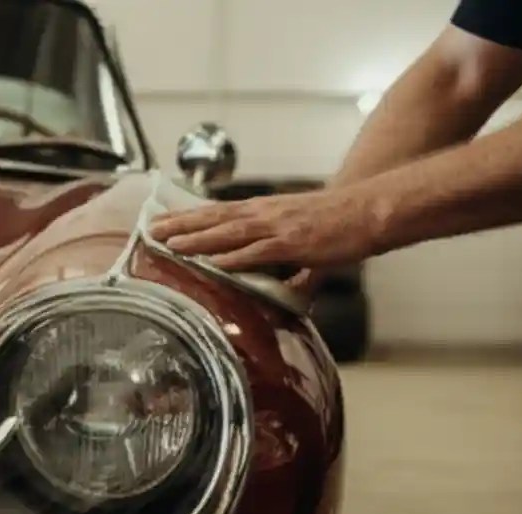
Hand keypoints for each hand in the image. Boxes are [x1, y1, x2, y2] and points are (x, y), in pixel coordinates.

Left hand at [149, 188, 385, 289]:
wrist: (370, 210)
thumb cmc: (341, 224)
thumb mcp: (306, 243)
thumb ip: (291, 270)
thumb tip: (285, 295)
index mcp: (266, 210)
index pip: (219, 213)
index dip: (190, 218)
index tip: (164, 222)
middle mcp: (265, 213)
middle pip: (214, 218)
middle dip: (181, 224)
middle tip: (151, 229)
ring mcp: (277, 227)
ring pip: (228, 231)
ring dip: (198, 238)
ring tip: (170, 242)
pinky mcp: (293, 242)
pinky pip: (257, 251)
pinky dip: (234, 256)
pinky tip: (213, 261)